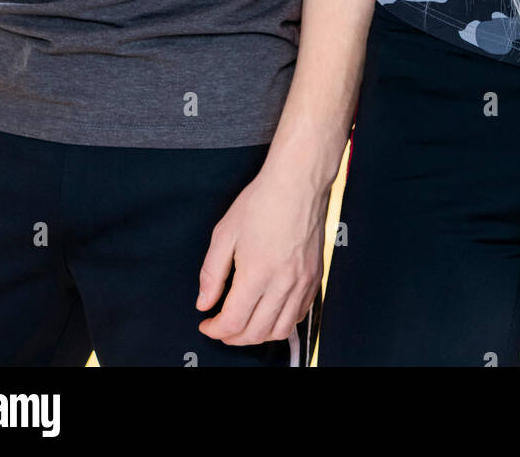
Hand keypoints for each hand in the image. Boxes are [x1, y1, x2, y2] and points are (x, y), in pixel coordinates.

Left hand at [195, 163, 327, 346]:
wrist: (298, 182)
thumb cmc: (262, 201)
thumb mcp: (225, 233)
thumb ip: (212, 273)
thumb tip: (204, 303)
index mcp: (257, 273)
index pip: (233, 321)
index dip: (215, 330)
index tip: (206, 324)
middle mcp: (283, 283)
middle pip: (256, 332)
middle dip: (233, 337)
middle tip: (220, 328)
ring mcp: (303, 282)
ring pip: (280, 330)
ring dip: (258, 335)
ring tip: (244, 325)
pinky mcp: (315, 277)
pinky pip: (299, 315)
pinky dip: (281, 323)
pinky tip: (269, 312)